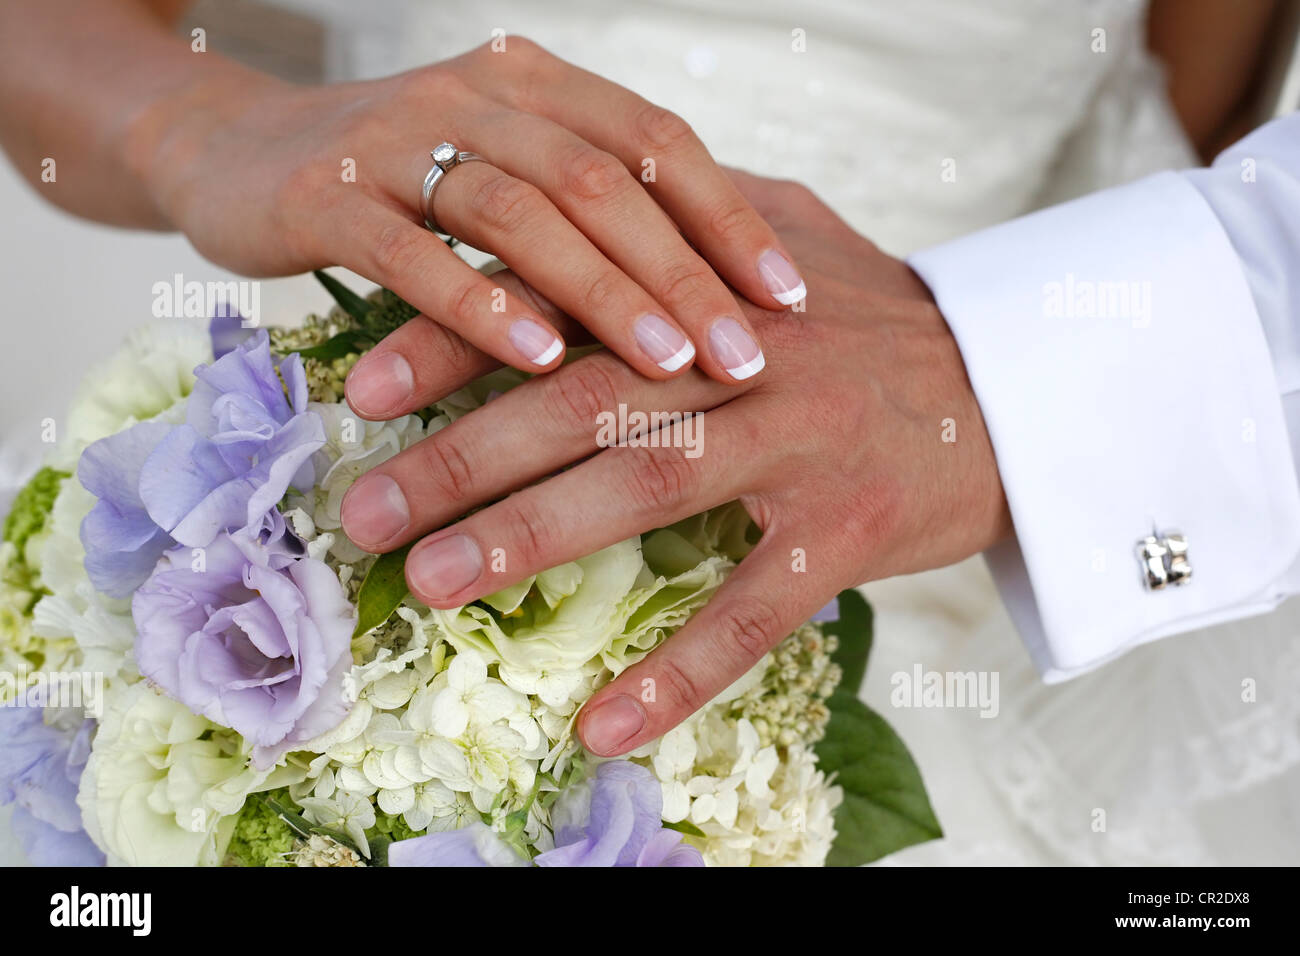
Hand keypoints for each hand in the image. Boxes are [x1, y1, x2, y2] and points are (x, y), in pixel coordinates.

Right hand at [142, 37, 801, 389]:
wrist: (237, 152)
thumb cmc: (399, 182)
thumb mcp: (501, 170)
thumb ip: (584, 205)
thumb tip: (706, 289)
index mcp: (536, 84)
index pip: (658, 139)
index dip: (730, 217)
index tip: (791, 296)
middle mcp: (477, 95)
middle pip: (604, 180)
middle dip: (685, 272)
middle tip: (749, 353)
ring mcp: (399, 140)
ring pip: (522, 212)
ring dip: (604, 293)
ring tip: (670, 363)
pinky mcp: (329, 197)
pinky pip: (417, 254)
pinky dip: (484, 307)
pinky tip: (539, 360)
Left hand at [340, 170, 1011, 754]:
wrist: (1014, 384)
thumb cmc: (873, 325)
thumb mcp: (783, 244)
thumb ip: (685, 228)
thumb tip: (574, 220)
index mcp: (712, 285)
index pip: (566, 302)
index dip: (458, 340)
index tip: (363, 389)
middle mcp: (748, 353)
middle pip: (586, 396)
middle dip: (463, 451)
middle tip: (362, 509)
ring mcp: (803, 440)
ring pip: (653, 481)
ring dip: (536, 534)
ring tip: (434, 584)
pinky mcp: (853, 527)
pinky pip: (757, 608)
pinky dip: (680, 668)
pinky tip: (605, 725)